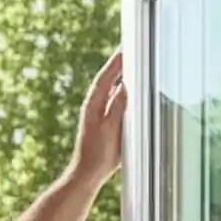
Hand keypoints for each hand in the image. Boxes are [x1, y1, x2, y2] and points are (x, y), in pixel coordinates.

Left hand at [69, 49, 127, 183]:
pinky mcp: (104, 123)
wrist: (88, 173)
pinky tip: (130, 89)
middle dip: (118, 64)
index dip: (115, 62)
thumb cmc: (97, 154)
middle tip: (130, 49)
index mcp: (93, 105)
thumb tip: (125, 86)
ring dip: (120, 76)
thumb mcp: (110, 129)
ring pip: (111, 89)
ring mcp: (98, 114)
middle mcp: (94, 106)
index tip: (125, 47)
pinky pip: (114, 100)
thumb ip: (117, 107)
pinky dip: (122, 91)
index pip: (105, 77)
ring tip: (132, 63)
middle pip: (108, 79)